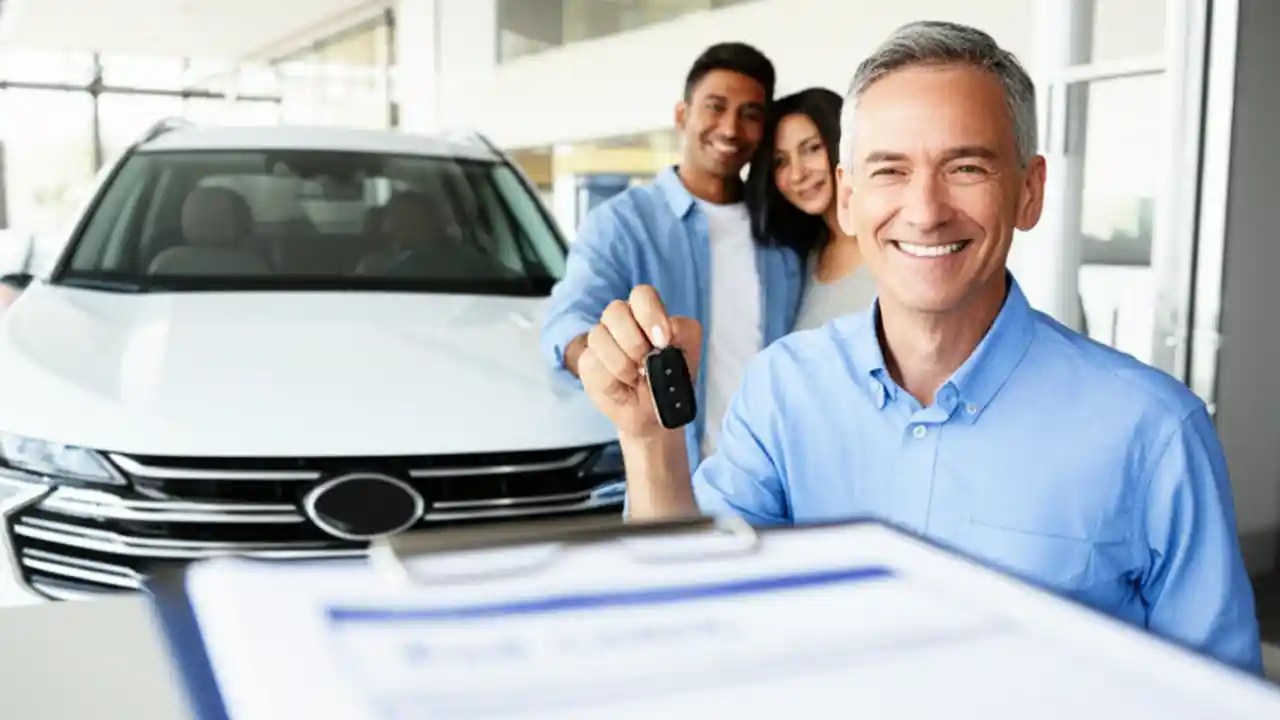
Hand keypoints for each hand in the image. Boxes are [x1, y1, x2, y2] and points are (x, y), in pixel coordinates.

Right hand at [578, 285, 702, 440]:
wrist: (657, 413)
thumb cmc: (671, 378)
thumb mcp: (689, 353)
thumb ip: (684, 332)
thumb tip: (666, 329)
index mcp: (646, 313)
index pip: (642, 295)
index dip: (650, 314)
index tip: (662, 341)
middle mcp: (621, 321)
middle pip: (615, 310)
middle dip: (634, 342)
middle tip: (647, 364)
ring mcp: (601, 340)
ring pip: (599, 335)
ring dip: (623, 363)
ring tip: (637, 378)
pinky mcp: (587, 362)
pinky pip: (591, 362)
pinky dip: (611, 377)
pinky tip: (623, 385)